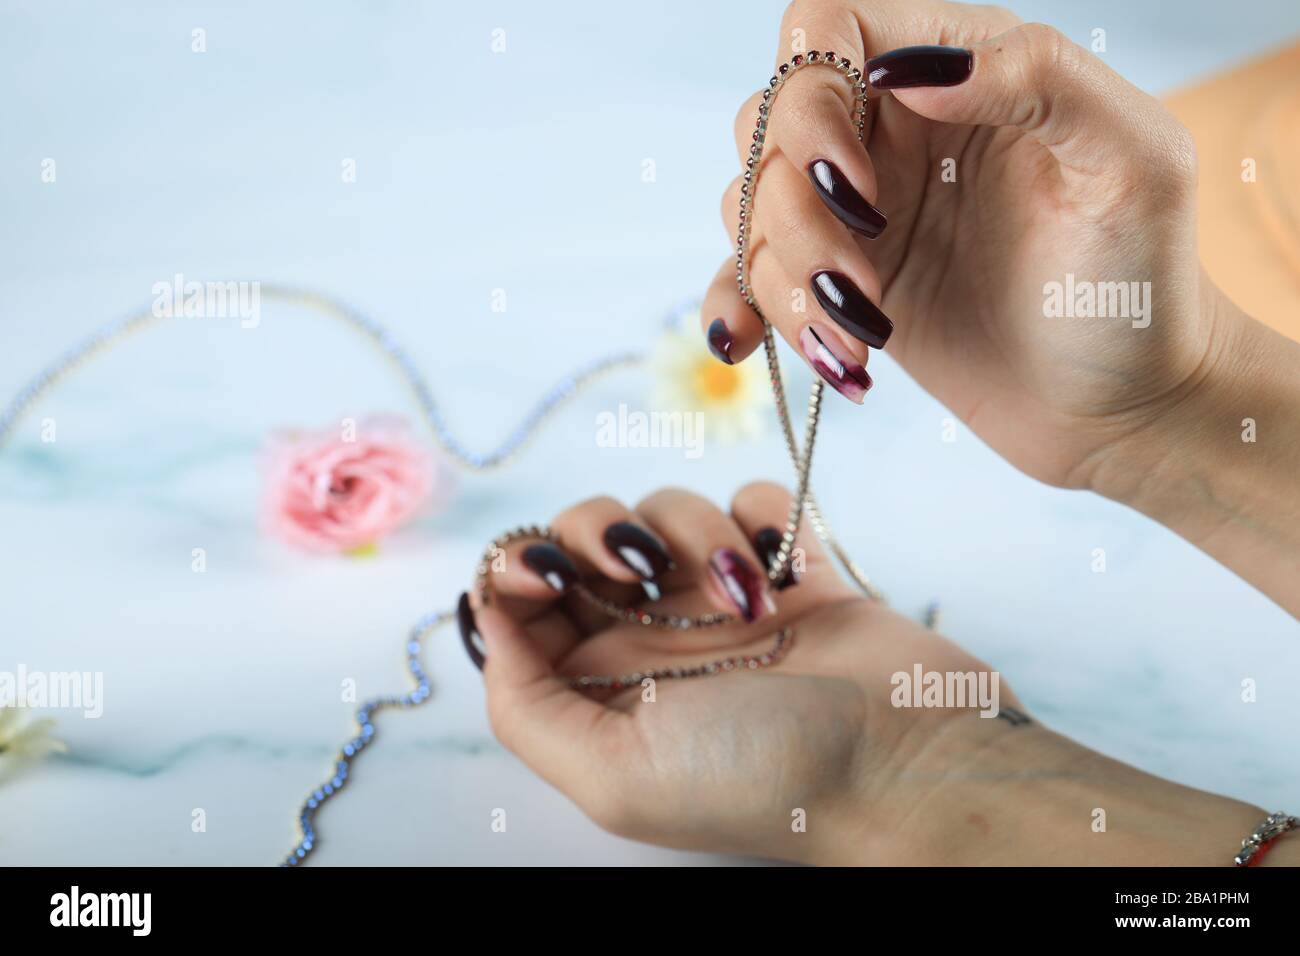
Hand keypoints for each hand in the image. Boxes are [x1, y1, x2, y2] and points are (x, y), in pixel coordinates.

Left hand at [460, 482, 1279, 863]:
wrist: (910, 763)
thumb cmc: (764, 779)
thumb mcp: (615, 775)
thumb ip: (526, 706)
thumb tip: (483, 617)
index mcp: (601, 686)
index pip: (526, 598)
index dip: (521, 565)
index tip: (548, 567)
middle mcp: (653, 637)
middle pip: (588, 535)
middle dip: (602, 530)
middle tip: (643, 566)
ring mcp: (724, 598)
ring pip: (670, 507)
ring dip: (700, 534)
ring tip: (748, 603)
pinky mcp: (792, 566)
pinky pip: (752, 497)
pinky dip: (762, 513)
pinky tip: (785, 565)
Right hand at [701, 0, 1211, 490]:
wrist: (1124, 407)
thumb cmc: (1144, 282)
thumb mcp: (1134, 159)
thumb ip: (1038, 76)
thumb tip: (910, 73)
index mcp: (958, 70)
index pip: (825, 27)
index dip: (812, 96)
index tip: (858, 183)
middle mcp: (894, 131)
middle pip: (769, 126)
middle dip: (800, 215)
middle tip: (863, 285)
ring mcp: (862, 212)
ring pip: (752, 210)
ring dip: (788, 281)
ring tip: (861, 339)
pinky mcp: (843, 284)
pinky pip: (750, 278)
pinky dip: (738, 311)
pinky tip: (745, 347)